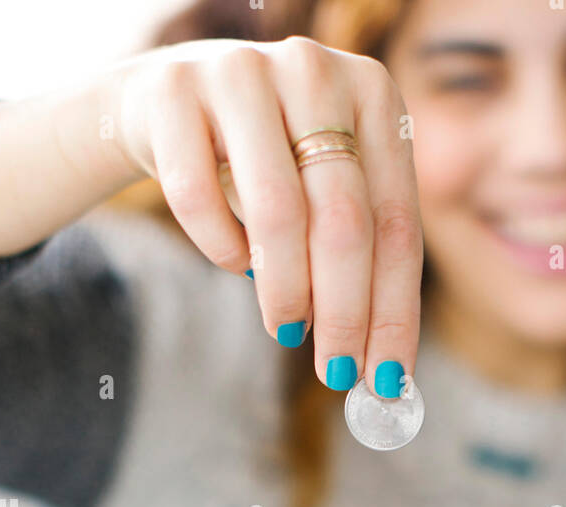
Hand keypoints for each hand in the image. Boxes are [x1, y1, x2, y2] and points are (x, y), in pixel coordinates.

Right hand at [109, 37, 422, 389]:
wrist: (168, 100)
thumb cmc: (270, 161)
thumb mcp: (327, 188)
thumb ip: (362, 255)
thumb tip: (383, 366)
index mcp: (375, 94)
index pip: (397, 225)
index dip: (394, 311)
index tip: (385, 378)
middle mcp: (315, 70)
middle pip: (346, 224)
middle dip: (345, 315)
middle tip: (337, 373)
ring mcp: (241, 72)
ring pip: (279, 213)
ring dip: (285, 292)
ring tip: (287, 330)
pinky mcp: (172, 90)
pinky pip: (200, 197)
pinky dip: (221, 248)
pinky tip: (235, 263)